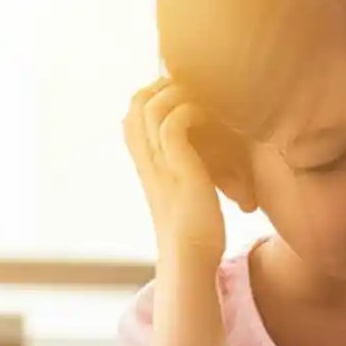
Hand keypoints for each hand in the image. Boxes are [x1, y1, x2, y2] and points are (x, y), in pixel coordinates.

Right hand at [124, 79, 225, 259]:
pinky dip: (191, 110)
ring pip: (150, 106)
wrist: (193, 259)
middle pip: (136, 102)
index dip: (155, 93)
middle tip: (198, 87)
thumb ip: (187, 168)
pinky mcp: (178, 169)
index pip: (133, 113)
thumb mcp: (187, 190)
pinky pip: (173, 123)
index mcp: (145, 163)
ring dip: (179, 94)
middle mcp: (146, 159)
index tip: (186, 93)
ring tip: (205, 98)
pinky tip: (213, 117)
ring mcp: (158, 163)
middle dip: (165, 86)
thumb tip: (205, 154)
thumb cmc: (196, 230)